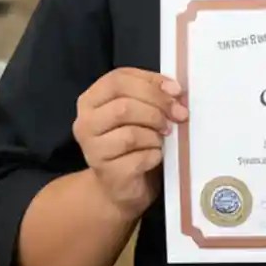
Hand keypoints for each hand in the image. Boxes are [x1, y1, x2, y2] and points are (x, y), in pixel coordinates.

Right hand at [72, 68, 189, 218]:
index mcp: (91, 100)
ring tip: (163, 139)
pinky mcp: (108, 173)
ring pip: (132, 134)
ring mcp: (93, 150)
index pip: (118, 79)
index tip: (176, 91)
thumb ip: (152, 94)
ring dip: (156, 135)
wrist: (120, 186)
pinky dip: (156, 155)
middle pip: (124, 106)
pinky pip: (140, 158)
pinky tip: (155, 156)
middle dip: (158, 109)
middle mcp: (85, 123)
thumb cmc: (133, 143)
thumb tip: (175, 91)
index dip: (151, 83)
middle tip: (179, 116)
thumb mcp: (140, 110)